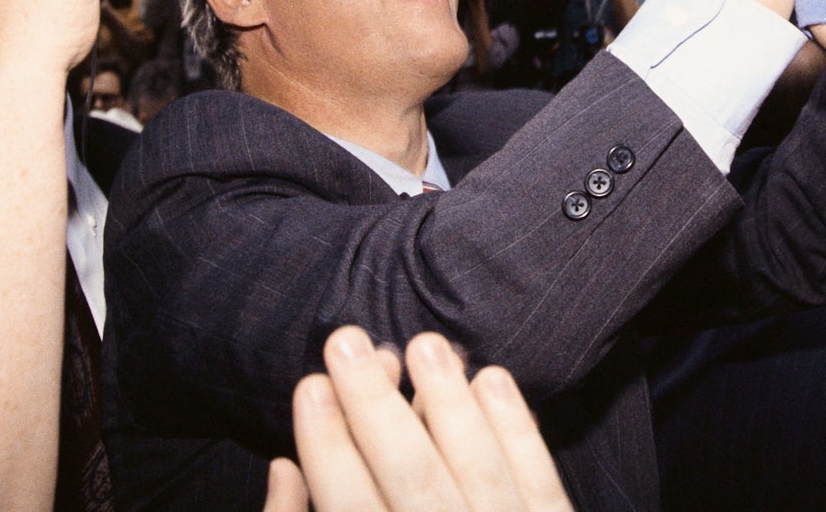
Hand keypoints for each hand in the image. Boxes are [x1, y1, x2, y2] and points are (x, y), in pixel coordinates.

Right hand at [263, 326, 571, 511]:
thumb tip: (285, 470)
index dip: (329, 450)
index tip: (309, 386)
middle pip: (412, 484)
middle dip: (376, 408)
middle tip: (347, 339)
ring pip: (481, 475)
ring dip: (451, 405)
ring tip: (425, 343)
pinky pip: (540, 487)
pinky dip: (519, 432)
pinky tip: (492, 379)